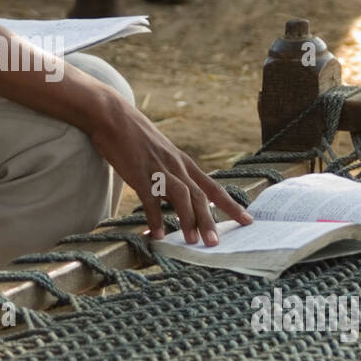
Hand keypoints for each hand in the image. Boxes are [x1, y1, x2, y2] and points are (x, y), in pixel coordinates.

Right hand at [88, 95, 253, 244]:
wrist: (113, 116)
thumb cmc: (136, 137)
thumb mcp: (163, 153)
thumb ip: (172, 174)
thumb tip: (180, 198)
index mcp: (184, 163)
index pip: (213, 187)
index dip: (231, 205)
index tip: (247, 220)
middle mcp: (176, 166)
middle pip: (199, 195)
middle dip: (209, 221)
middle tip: (216, 244)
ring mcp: (157, 169)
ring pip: (180, 196)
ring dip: (187, 220)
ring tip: (191, 241)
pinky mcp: (138, 172)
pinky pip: (149, 199)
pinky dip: (154, 217)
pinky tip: (157, 234)